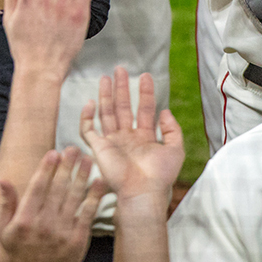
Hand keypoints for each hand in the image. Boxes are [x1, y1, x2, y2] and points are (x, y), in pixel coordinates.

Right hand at [0, 147, 104, 261]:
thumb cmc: (19, 251)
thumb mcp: (3, 230)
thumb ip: (5, 204)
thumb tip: (4, 181)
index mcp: (24, 220)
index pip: (37, 188)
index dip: (46, 168)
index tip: (53, 153)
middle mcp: (43, 224)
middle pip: (58, 188)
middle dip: (67, 166)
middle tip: (73, 149)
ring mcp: (62, 232)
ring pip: (74, 197)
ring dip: (82, 176)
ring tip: (88, 160)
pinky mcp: (77, 239)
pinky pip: (87, 213)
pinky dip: (94, 196)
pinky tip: (99, 182)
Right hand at [81, 68, 182, 204]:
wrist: (142, 192)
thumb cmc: (159, 176)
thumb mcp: (175, 150)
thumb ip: (173, 129)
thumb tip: (164, 110)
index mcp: (144, 137)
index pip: (144, 109)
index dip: (145, 92)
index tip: (145, 76)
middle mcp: (127, 137)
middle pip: (123, 107)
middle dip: (122, 88)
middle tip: (120, 69)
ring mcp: (112, 142)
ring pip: (106, 113)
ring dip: (106, 95)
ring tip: (106, 77)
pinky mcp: (99, 148)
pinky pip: (88, 130)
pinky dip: (86, 117)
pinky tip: (89, 103)